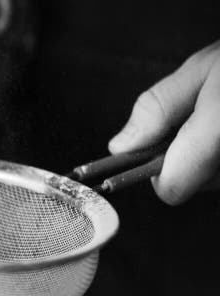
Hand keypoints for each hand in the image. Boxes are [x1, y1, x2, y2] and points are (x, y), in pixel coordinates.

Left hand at [109, 40, 219, 204]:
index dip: (157, 170)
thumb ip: (158, 109)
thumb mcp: (204, 70)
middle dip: (190, 157)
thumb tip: (121, 146)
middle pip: (196, 184)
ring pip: (216, 180)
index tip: (156, 148)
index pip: (171, 189)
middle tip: (204, 119)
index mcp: (217, 136)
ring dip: (213, 156)